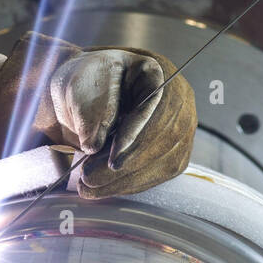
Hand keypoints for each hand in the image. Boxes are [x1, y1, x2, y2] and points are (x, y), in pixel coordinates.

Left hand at [0, 33, 196, 199]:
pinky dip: (131, 185)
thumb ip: (89, 112)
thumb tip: (93, 145)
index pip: (154, 108)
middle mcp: (178, 102)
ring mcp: (181, 129)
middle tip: (88, 178)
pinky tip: (105, 189)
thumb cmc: (89, 83)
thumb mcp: (82, 86)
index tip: (111, 160)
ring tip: (89, 188)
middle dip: (125, 164)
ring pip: (163, 162)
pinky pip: (159, 173)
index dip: (135, 137)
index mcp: (155, 74)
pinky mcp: (174, 153)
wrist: (91, 93)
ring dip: (126, 180)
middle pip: (162, 139)